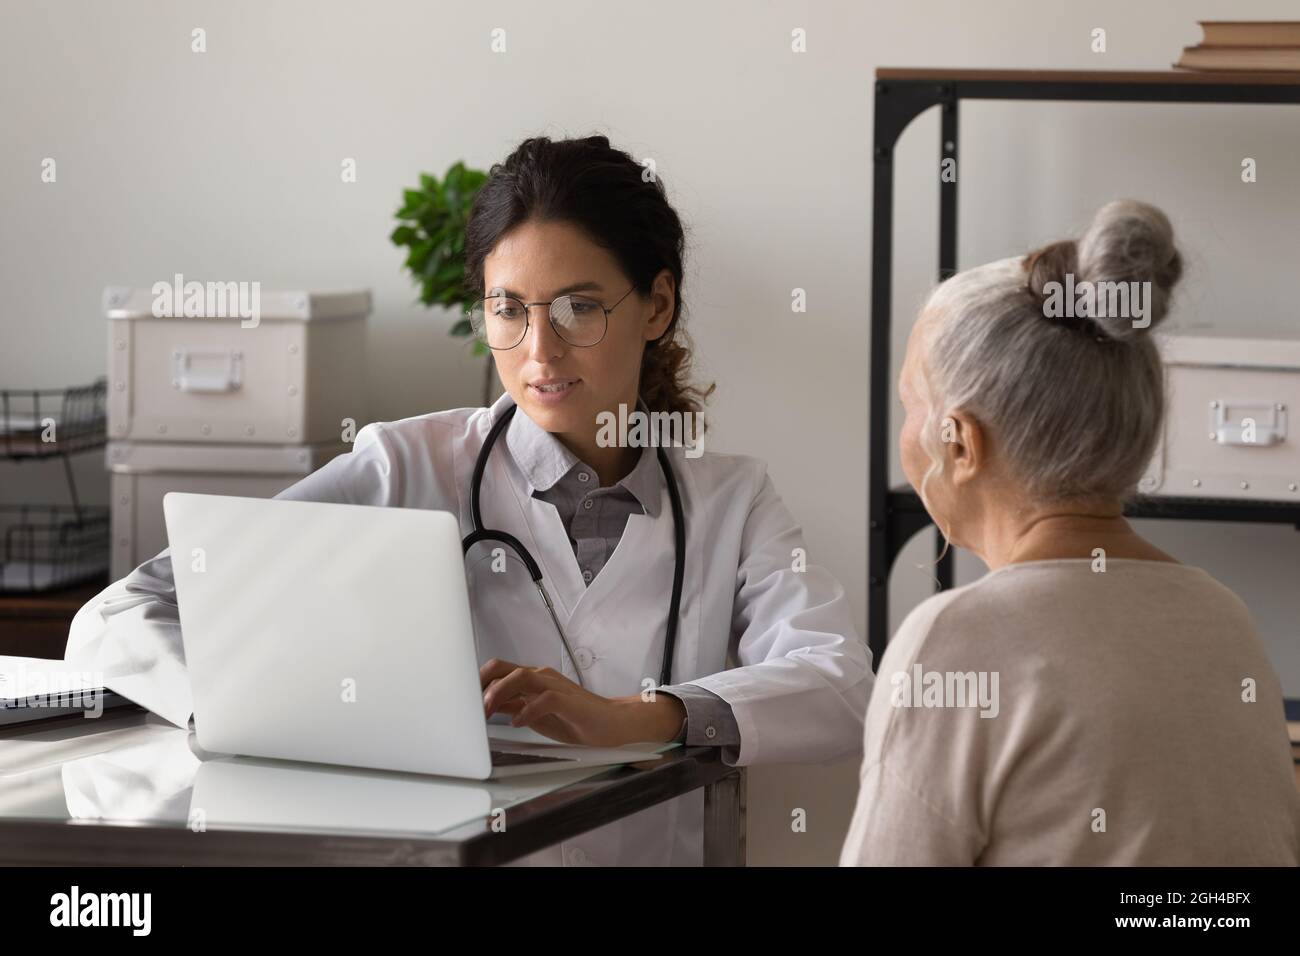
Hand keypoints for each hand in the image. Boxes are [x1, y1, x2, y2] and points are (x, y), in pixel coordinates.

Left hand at [479, 658, 685, 746]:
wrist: (611, 724)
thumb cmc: (575, 719)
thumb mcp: (535, 713)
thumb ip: (513, 706)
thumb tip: (486, 707)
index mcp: (532, 679)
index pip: (497, 670)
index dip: (476, 681)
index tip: (460, 697)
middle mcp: (541, 677)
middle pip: (503, 666)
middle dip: (481, 681)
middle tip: (467, 702)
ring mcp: (554, 686)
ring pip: (520, 676)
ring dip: (499, 692)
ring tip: (486, 711)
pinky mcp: (568, 700)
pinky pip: (544, 699)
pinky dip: (527, 710)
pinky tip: (518, 722)